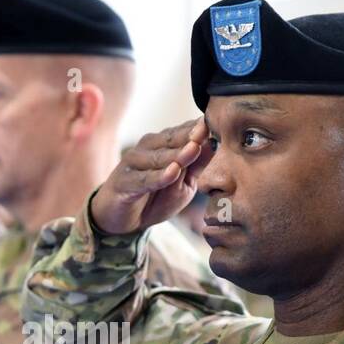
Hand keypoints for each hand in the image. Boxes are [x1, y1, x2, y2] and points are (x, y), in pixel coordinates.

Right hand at [90, 118, 209, 234]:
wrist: (122, 220)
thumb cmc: (155, 198)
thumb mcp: (183, 184)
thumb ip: (196, 165)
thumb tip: (215, 144)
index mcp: (163, 144)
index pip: (184, 132)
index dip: (201, 129)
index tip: (221, 123)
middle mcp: (147, 148)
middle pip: (172, 141)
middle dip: (190, 137)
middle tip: (208, 131)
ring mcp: (133, 163)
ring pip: (158, 158)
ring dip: (176, 155)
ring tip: (193, 149)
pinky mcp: (123, 181)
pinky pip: (144, 180)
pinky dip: (158, 177)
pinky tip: (172, 172)